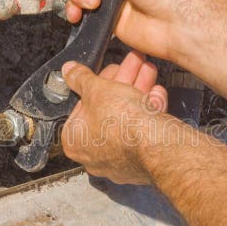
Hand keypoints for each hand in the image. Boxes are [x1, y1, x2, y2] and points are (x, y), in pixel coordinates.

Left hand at [60, 51, 167, 184]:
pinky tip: (155, 93)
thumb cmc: (122, 124)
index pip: (82, 106)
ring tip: (146, 71)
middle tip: (131, 66)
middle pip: (108, 109)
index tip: (108, 72)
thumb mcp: (96, 89)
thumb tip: (70, 70)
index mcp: (75, 141)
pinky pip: (143, 130)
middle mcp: (95, 155)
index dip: (97, 83)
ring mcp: (120, 159)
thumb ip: (80, 77)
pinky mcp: (143, 159)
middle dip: (122, 82)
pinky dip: (149, 109)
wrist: (156, 144)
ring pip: (128, 117)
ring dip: (138, 90)